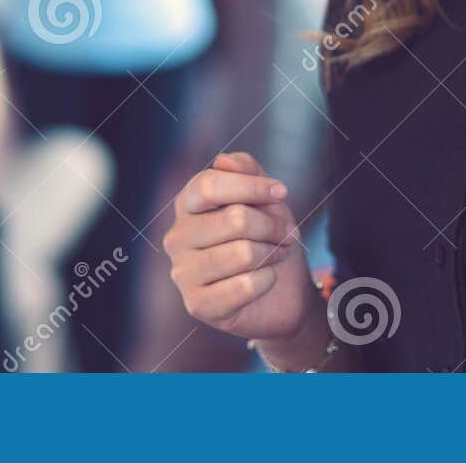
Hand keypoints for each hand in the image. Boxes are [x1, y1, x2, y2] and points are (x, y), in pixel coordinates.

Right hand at [164, 152, 317, 344]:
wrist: (281, 291)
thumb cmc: (266, 238)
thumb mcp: (262, 196)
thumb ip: (245, 170)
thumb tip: (223, 161)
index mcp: (187, 204)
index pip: (210, 185)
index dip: (252, 186)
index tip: (282, 193)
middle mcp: (177, 237)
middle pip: (234, 219)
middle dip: (272, 225)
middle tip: (288, 234)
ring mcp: (183, 273)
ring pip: (243, 253)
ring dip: (272, 253)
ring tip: (278, 254)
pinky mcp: (197, 304)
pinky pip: (245, 286)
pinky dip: (267, 280)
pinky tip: (266, 279)